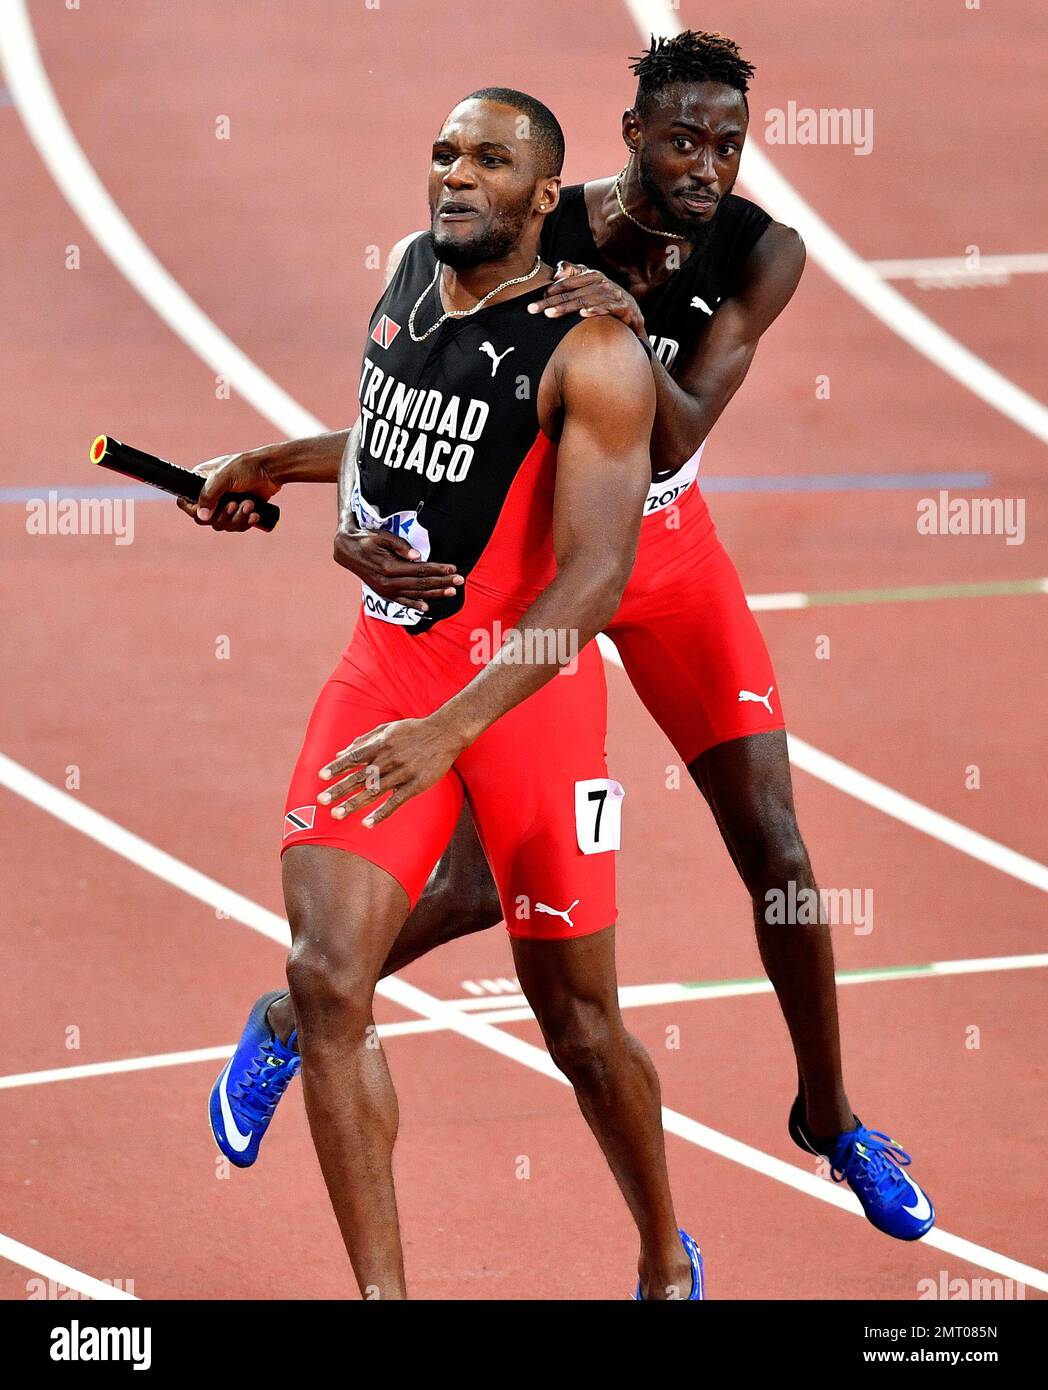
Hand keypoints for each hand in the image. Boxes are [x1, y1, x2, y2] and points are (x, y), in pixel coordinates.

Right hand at [177, 452, 280, 530]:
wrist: (271, 471)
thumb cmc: (245, 468)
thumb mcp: (223, 477)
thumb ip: (209, 495)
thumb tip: (202, 516)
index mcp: (200, 482)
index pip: (186, 503)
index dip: (194, 511)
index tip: (206, 511)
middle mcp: (211, 495)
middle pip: (206, 520)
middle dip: (223, 515)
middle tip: (234, 504)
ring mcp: (225, 504)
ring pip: (223, 525)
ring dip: (237, 517)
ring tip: (249, 504)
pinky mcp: (239, 512)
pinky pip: (236, 526)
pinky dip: (246, 522)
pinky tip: (255, 514)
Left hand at [316, 715, 464, 826]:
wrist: (444, 733)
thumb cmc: (413, 730)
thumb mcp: (387, 729)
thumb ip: (363, 740)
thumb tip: (340, 753)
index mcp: (381, 744)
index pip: (354, 757)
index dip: (337, 767)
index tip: (321, 776)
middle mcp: (388, 759)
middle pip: (359, 777)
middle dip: (339, 789)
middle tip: (321, 800)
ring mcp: (402, 774)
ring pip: (374, 792)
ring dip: (354, 804)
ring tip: (336, 815)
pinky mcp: (415, 786)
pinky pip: (395, 803)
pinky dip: (381, 814)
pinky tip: (367, 824)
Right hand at [332, 527, 462, 612]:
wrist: (347, 552)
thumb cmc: (367, 540)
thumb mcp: (382, 536)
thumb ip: (400, 545)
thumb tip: (418, 556)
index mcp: (389, 567)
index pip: (420, 569)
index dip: (438, 569)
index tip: (453, 568)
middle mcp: (389, 582)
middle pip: (421, 583)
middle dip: (442, 582)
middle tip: (460, 580)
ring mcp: (386, 590)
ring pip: (415, 594)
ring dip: (435, 593)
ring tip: (452, 592)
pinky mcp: (384, 593)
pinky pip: (402, 602)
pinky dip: (414, 605)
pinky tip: (427, 608)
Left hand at [528, 260, 646, 338]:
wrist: (632, 311)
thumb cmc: (605, 297)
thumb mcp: (590, 283)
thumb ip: (573, 274)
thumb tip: (556, 273)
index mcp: (592, 275)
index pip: (568, 282)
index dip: (552, 289)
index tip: (537, 297)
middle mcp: (602, 283)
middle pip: (572, 293)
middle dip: (551, 301)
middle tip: (533, 309)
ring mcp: (612, 295)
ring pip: (585, 302)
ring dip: (567, 308)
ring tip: (550, 313)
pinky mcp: (622, 308)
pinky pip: (607, 309)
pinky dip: (595, 311)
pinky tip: (582, 315)